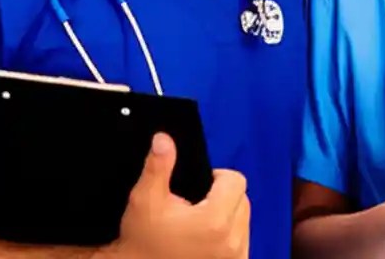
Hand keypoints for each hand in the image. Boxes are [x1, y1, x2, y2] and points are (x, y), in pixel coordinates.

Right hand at [110, 133, 250, 258]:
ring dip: (228, 216)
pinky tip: (206, 240)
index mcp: (214, 221)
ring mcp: (235, 256)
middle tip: (196, 205)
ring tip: (199, 223)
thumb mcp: (144, 200)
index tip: (200, 186)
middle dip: (223, 196)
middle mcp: (231, 241)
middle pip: (242, 200)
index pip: (236, 180)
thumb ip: (157, 167)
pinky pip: (243, 242)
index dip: (218, 177)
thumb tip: (163, 139)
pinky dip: (230, 237)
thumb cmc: (140, 242)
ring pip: (244, 221)